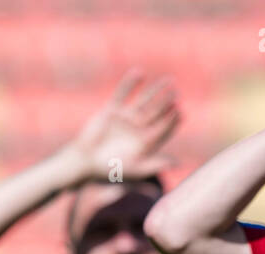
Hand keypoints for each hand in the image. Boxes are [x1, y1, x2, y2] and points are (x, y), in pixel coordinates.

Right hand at [65, 69, 179, 181]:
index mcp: (146, 142)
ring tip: (168, 81)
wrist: (85, 161)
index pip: (163, 128)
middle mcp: (138, 128)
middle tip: (176, 94)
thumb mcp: (134, 168)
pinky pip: (123, 93)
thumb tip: (178, 163)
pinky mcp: (112, 110)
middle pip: (157, 112)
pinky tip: (140, 73)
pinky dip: (130, 84)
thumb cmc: (109, 169)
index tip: (180, 112)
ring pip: (144, 100)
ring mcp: (126, 118)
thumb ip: (154, 165)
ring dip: (155, 91)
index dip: (172, 120)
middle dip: (166, 103)